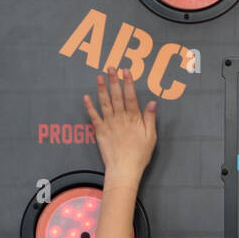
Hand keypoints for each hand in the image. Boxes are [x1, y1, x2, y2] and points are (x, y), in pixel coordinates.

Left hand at [83, 67, 156, 183]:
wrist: (124, 170)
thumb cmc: (139, 155)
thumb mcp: (151, 137)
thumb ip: (150, 118)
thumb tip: (152, 102)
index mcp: (134, 119)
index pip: (131, 96)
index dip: (128, 83)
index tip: (126, 71)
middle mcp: (120, 118)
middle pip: (116, 96)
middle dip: (114, 80)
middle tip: (111, 67)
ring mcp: (109, 124)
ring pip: (104, 103)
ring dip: (101, 89)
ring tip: (99, 77)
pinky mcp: (100, 131)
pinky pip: (93, 117)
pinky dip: (89, 107)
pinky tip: (86, 97)